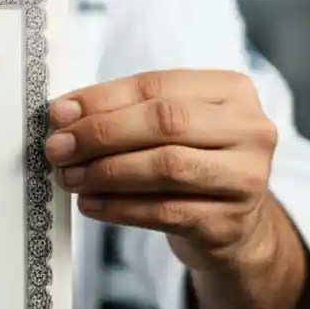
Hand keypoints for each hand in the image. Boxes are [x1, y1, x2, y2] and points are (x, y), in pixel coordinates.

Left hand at [44, 70, 278, 270]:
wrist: (233, 223)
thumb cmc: (190, 158)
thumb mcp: (167, 126)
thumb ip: (120, 112)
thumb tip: (62, 114)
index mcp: (231, 90)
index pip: (156, 85)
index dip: (102, 99)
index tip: (59, 113)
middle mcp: (250, 130)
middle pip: (165, 123)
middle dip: (101, 134)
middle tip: (58, 148)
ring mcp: (247, 178)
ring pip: (167, 167)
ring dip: (106, 172)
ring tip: (70, 177)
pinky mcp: (231, 222)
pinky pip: (165, 212)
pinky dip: (119, 207)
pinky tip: (91, 204)